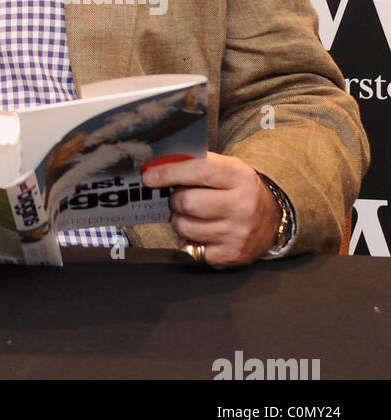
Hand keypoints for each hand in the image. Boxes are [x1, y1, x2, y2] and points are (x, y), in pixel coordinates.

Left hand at [142, 152, 282, 267]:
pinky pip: (191, 248)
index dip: (169, 173)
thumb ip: (195, 163)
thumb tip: (156, 167)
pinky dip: (188, 240)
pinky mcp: (231, 255)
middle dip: (174, 199)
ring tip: (190, 215)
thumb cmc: (238, 189)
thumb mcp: (226, 168)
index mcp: (240, 177)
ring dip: (179, 220)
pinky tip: (200, 232)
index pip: (199, 171)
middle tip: (179, 198)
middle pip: (188, 202)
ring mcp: (237, 234)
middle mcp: (242, 206)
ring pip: (185, 226)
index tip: (149, 176)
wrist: (270, 219)